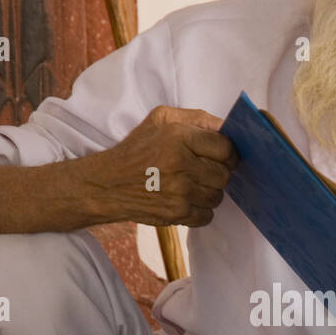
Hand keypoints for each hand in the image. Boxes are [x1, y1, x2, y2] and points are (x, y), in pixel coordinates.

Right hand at [87, 106, 237, 227]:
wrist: (107, 184)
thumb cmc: (137, 149)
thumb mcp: (162, 119)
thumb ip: (197, 119)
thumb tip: (227, 127)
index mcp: (178, 136)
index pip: (226, 147)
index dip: (228, 153)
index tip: (222, 156)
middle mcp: (180, 164)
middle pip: (224, 174)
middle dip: (218, 173)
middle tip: (203, 171)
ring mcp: (179, 191)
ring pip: (217, 196)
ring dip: (209, 192)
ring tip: (191, 185)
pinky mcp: (176, 213)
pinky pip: (207, 216)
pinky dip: (200, 211)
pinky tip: (185, 200)